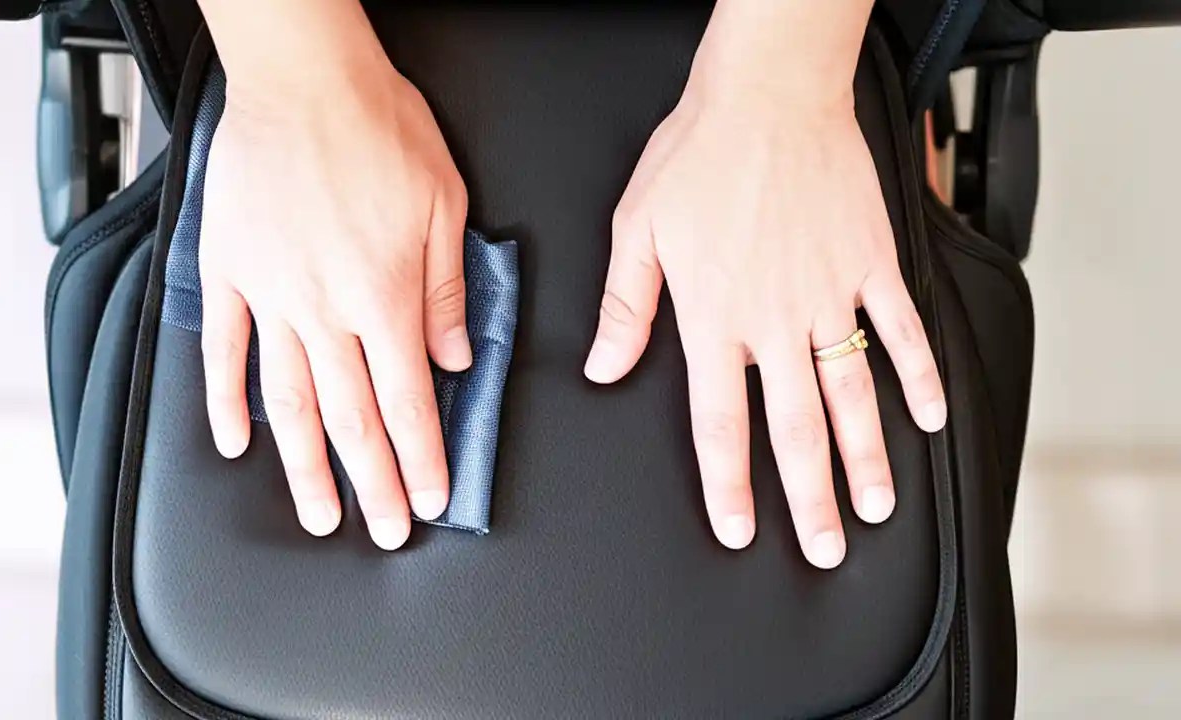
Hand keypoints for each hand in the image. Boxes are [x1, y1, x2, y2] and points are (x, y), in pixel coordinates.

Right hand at [197, 41, 469, 549]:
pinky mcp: (229, 272)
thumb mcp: (445, 203)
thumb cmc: (377, 127)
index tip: (431, 500)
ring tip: (318, 514)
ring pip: (287, 403)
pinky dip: (226, 401)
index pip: (408, 401)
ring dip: (305, 467)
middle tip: (386, 530)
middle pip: (351, 418)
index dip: (421, 461)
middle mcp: (324, 308)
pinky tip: (235, 441)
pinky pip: (224, 351)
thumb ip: (448, 288)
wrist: (304, 77)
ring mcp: (269, 295)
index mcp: (383, 294)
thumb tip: (455, 356)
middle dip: (374, 484)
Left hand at [585, 34, 945, 567]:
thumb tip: (606, 368)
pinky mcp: (871, 264)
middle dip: (809, 498)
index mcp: (715, 318)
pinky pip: (901, 331)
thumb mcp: (639, 230)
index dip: (729, 485)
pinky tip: (928, 416)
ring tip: (877, 506)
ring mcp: (831, 295)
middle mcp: (775, 320)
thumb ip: (626, 308)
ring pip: (852, 394)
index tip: (740, 530)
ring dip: (867, 457)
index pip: (719, 423)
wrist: (767, 95)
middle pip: (795, 428)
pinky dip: (918, 375)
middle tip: (826, 548)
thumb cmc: (699, 155)